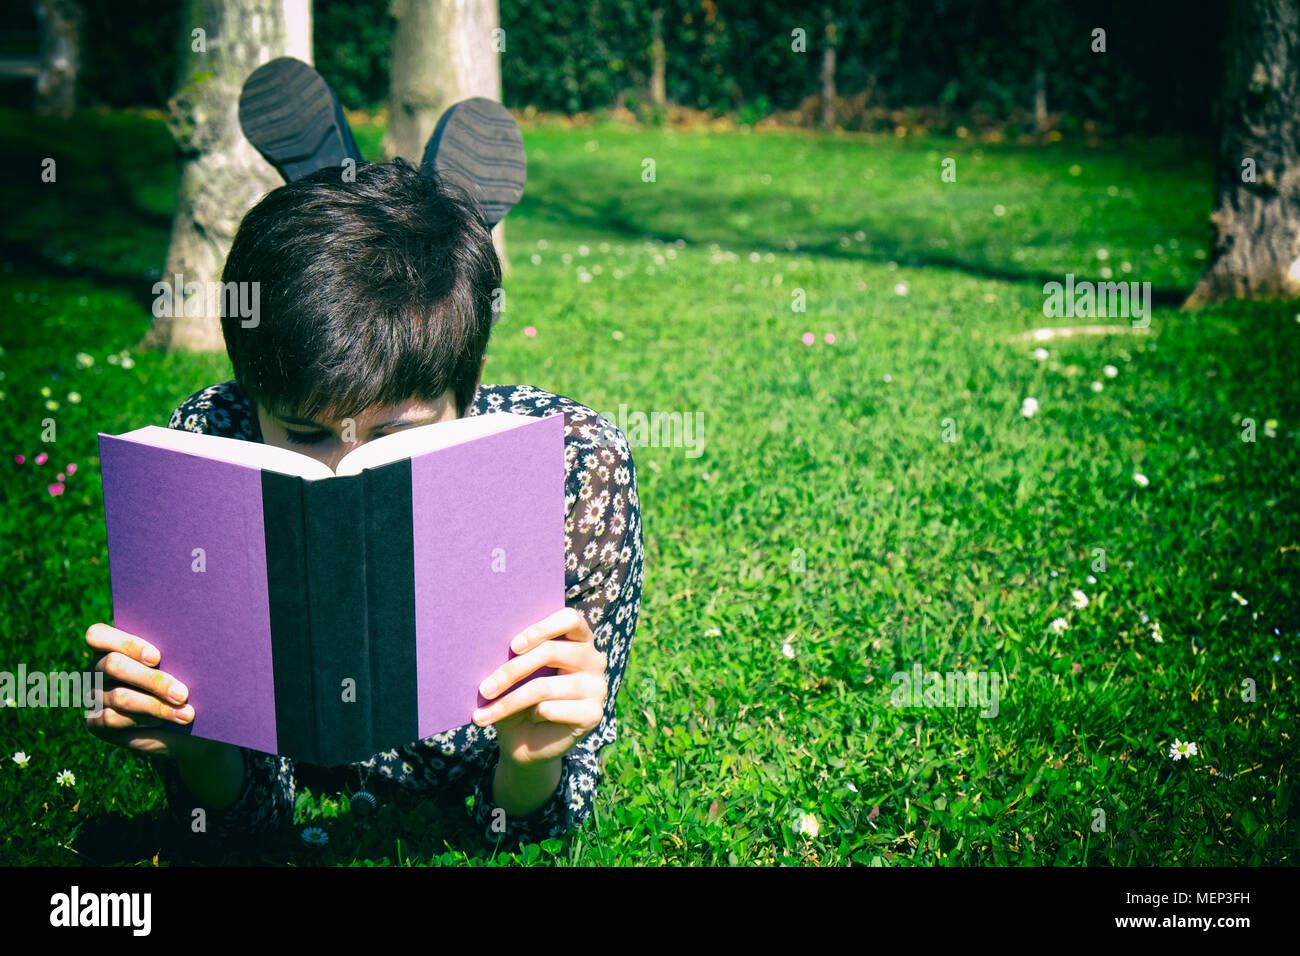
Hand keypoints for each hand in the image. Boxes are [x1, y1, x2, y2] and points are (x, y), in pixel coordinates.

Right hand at [83, 622, 227, 764]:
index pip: (97, 635)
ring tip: (186, 713)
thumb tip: (191, 645)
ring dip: (156, 705)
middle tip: (182, 693)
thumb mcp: (177, 665)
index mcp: (110, 647)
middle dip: (152, 680)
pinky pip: (113, 719)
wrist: (182, 722)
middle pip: (113, 665)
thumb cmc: (181, 681)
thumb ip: (172, 655)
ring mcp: (93, 696)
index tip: (157, 657)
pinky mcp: (96, 722)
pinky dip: (143, 720)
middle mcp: (97, 670)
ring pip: (119, 695)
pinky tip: (164, 722)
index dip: (127, 644)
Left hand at [473, 607, 606, 765]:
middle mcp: (593, 659)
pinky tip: (529, 719)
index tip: (513, 646)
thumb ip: (516, 655)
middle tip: (484, 689)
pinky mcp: (593, 714)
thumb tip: (491, 642)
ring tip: (484, 713)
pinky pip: (553, 709)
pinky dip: (533, 714)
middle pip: (551, 651)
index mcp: (578, 639)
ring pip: (545, 686)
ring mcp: (597, 687)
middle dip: (512, 670)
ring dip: (509, 701)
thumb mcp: (516, 674)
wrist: (526, 742)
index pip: (570, 618)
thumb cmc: (519, 698)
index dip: (541, 628)